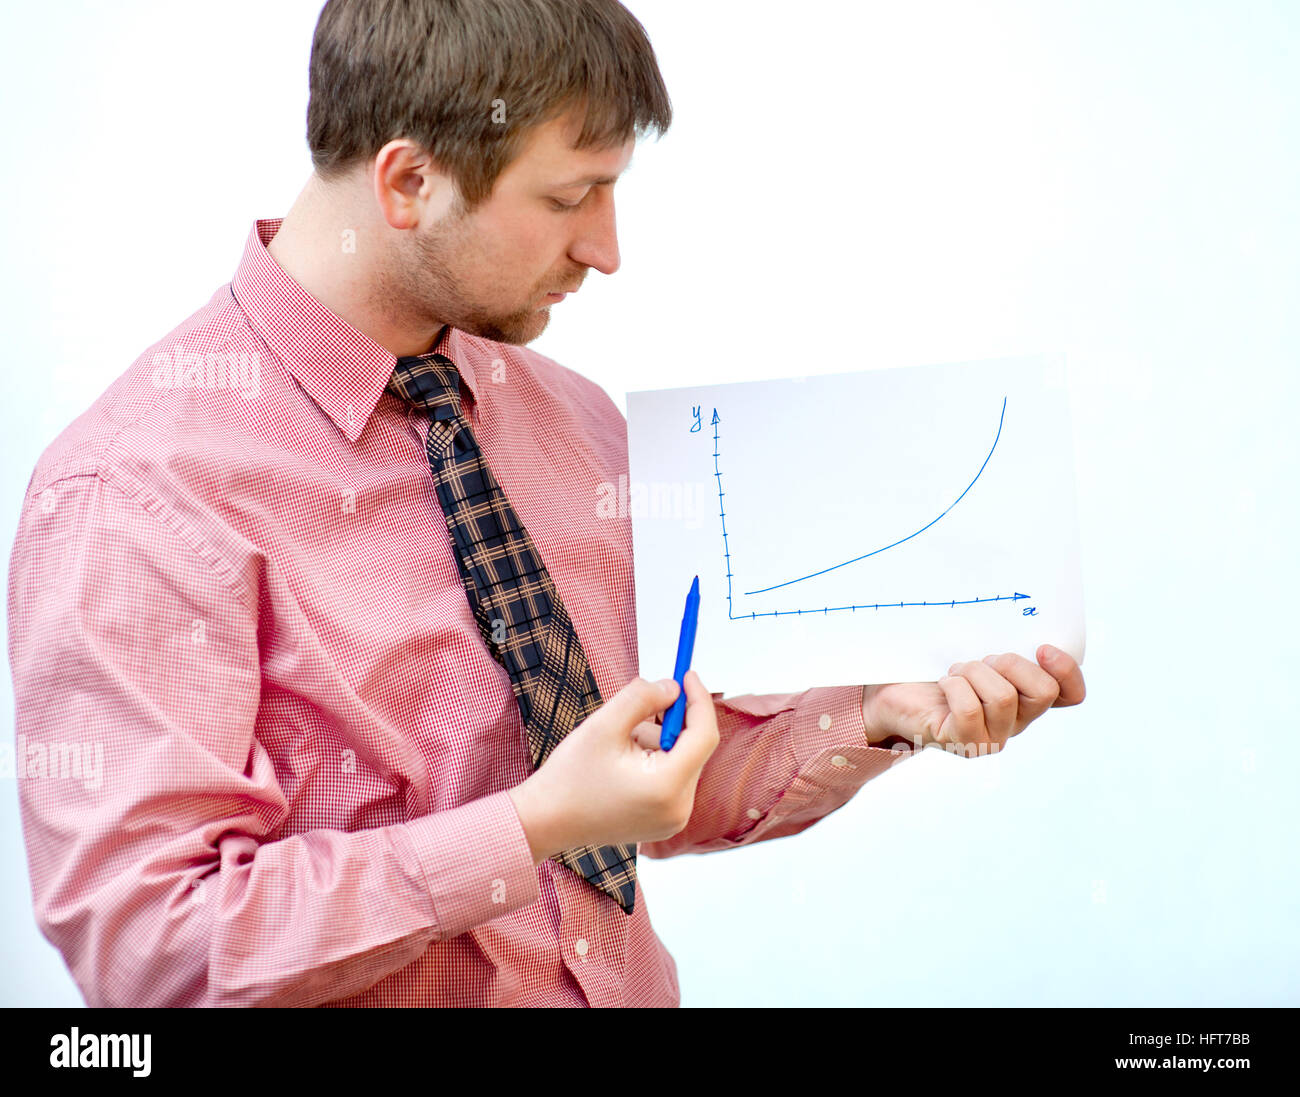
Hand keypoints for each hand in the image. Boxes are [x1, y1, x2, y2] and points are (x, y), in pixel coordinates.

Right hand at [507, 670, 719, 862]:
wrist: (545, 821)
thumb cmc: (569, 777)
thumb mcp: (604, 724)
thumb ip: (643, 698)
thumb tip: (673, 688)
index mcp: (667, 787)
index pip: (704, 736)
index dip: (698, 701)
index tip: (686, 675)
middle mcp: (679, 809)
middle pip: (693, 748)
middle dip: (668, 722)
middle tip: (637, 710)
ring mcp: (673, 820)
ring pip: (681, 760)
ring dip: (656, 742)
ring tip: (618, 747)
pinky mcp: (664, 821)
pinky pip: (673, 778)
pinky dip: (655, 760)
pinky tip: (623, 764)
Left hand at [862, 644, 1084, 755]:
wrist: (891, 691)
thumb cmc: (933, 668)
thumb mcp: (973, 651)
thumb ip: (999, 643)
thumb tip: (1017, 618)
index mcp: (1026, 697)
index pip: (1070, 695)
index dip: (1067, 671)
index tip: (1042, 648)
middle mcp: (1015, 721)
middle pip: (1042, 692)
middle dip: (1010, 663)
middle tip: (981, 660)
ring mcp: (991, 737)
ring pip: (1004, 698)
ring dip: (974, 672)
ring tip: (955, 672)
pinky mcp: (962, 743)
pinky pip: (970, 710)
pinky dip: (954, 688)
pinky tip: (943, 684)